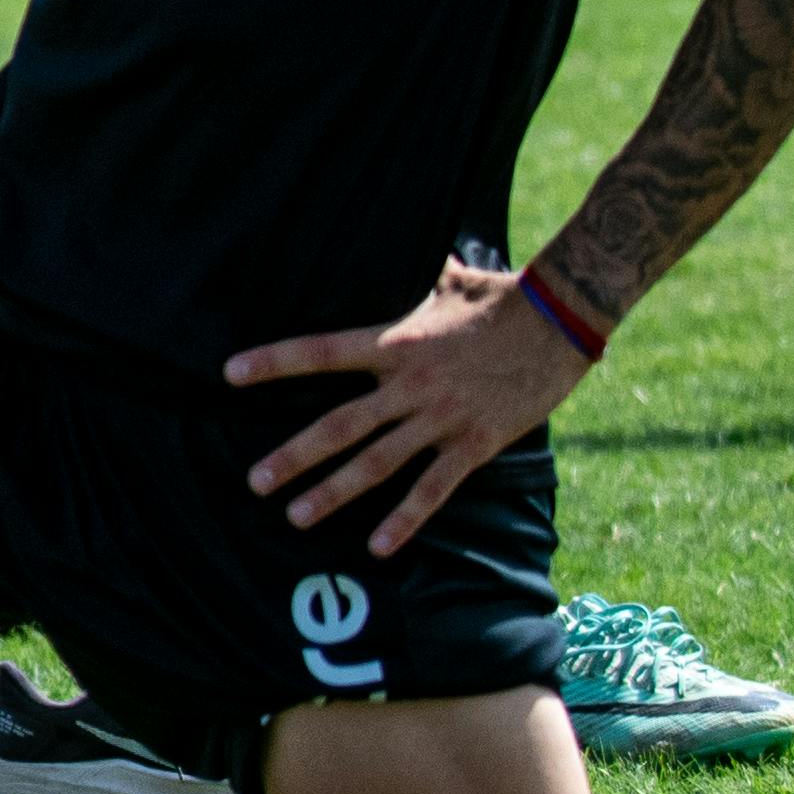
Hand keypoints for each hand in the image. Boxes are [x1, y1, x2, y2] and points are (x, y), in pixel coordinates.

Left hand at [225, 259, 593, 554]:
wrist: (565, 318)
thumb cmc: (504, 297)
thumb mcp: (450, 280)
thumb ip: (418, 274)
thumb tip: (408, 247)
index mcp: (396, 343)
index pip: (320, 352)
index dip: (273, 362)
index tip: (229, 374)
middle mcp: (411, 384)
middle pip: (339, 425)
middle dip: (294, 456)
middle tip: (254, 482)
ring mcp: (443, 416)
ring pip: (378, 462)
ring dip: (334, 492)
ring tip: (295, 516)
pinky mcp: (476, 442)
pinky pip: (434, 488)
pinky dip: (405, 519)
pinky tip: (377, 546)